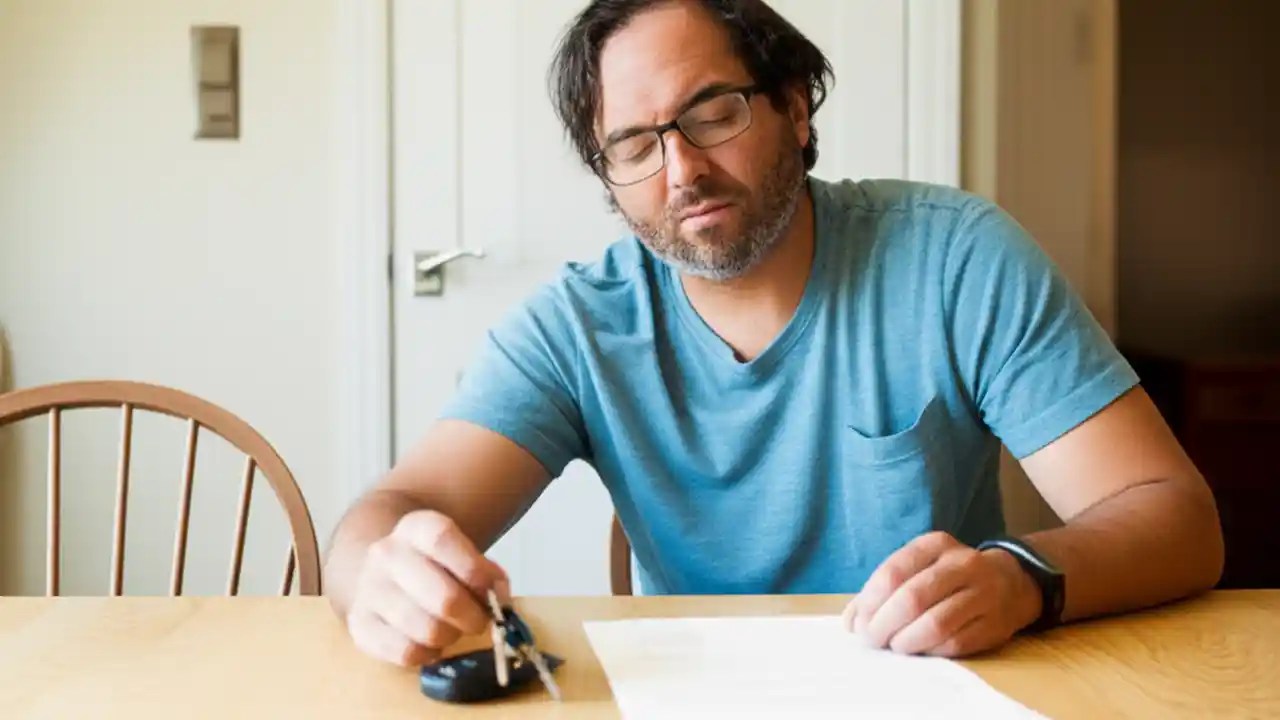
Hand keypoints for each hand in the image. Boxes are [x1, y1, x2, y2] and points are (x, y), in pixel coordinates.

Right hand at [346, 510, 509, 665]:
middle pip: (443, 597)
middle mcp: (387, 553)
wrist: (383, 572)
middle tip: (479, 622)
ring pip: (426, 630)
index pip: (443, 541)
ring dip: (451, 637)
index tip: (492, 592)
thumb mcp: (462, 554)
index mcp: (416, 527)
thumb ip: (486, 574)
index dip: (474, 570)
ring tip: (452, 630)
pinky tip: (431, 644)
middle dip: (472, 618)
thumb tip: (499, 600)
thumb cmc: (434, 565)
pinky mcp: (359, 624)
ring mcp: (369, 589)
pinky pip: (405, 652)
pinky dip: (427, 654)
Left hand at [842, 531, 1041, 656]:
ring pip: (935, 623)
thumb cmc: (947, 577)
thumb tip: (851, 621)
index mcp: (935, 544)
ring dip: (906, 641)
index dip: (870, 602)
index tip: (858, 622)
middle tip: (872, 639)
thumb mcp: (917, 568)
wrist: (1010, 582)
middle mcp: (962, 564)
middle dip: (884, 624)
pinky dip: (930, 650)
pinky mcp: (994, 625)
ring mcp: (983, 594)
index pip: (893, 572)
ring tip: (894, 645)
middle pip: (912, 598)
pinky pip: (955, 643)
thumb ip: (880, 590)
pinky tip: (921, 649)